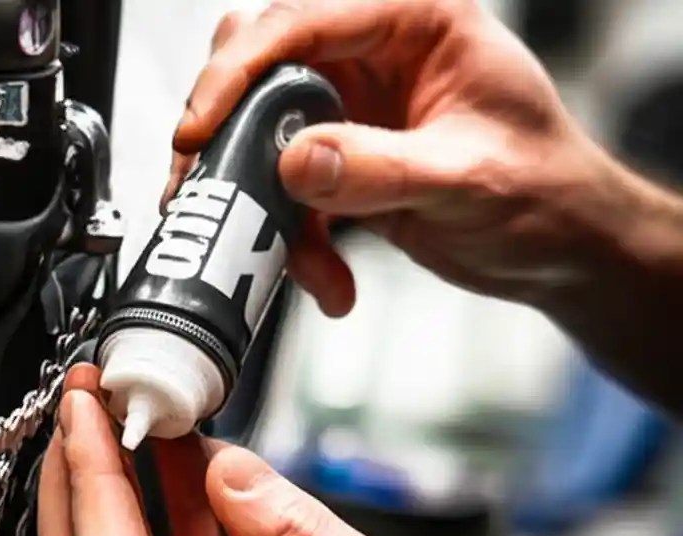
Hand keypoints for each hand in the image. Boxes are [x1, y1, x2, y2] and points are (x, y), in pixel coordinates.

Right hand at [166, 0, 625, 317]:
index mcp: (415, 21)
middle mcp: (373, 54)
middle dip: (228, 134)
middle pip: (260, 69)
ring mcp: (350, 108)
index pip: (301, 22)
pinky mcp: (337, 160)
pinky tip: (326, 280)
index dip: (239, 70)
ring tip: (288, 257)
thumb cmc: (548, 193)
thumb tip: (295, 162)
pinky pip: (281, 190)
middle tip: (204, 184)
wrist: (564, 248)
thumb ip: (380, 168)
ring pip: (258, 135)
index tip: (201, 126)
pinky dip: (289, 239)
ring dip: (257, 201)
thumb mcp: (468, 179)